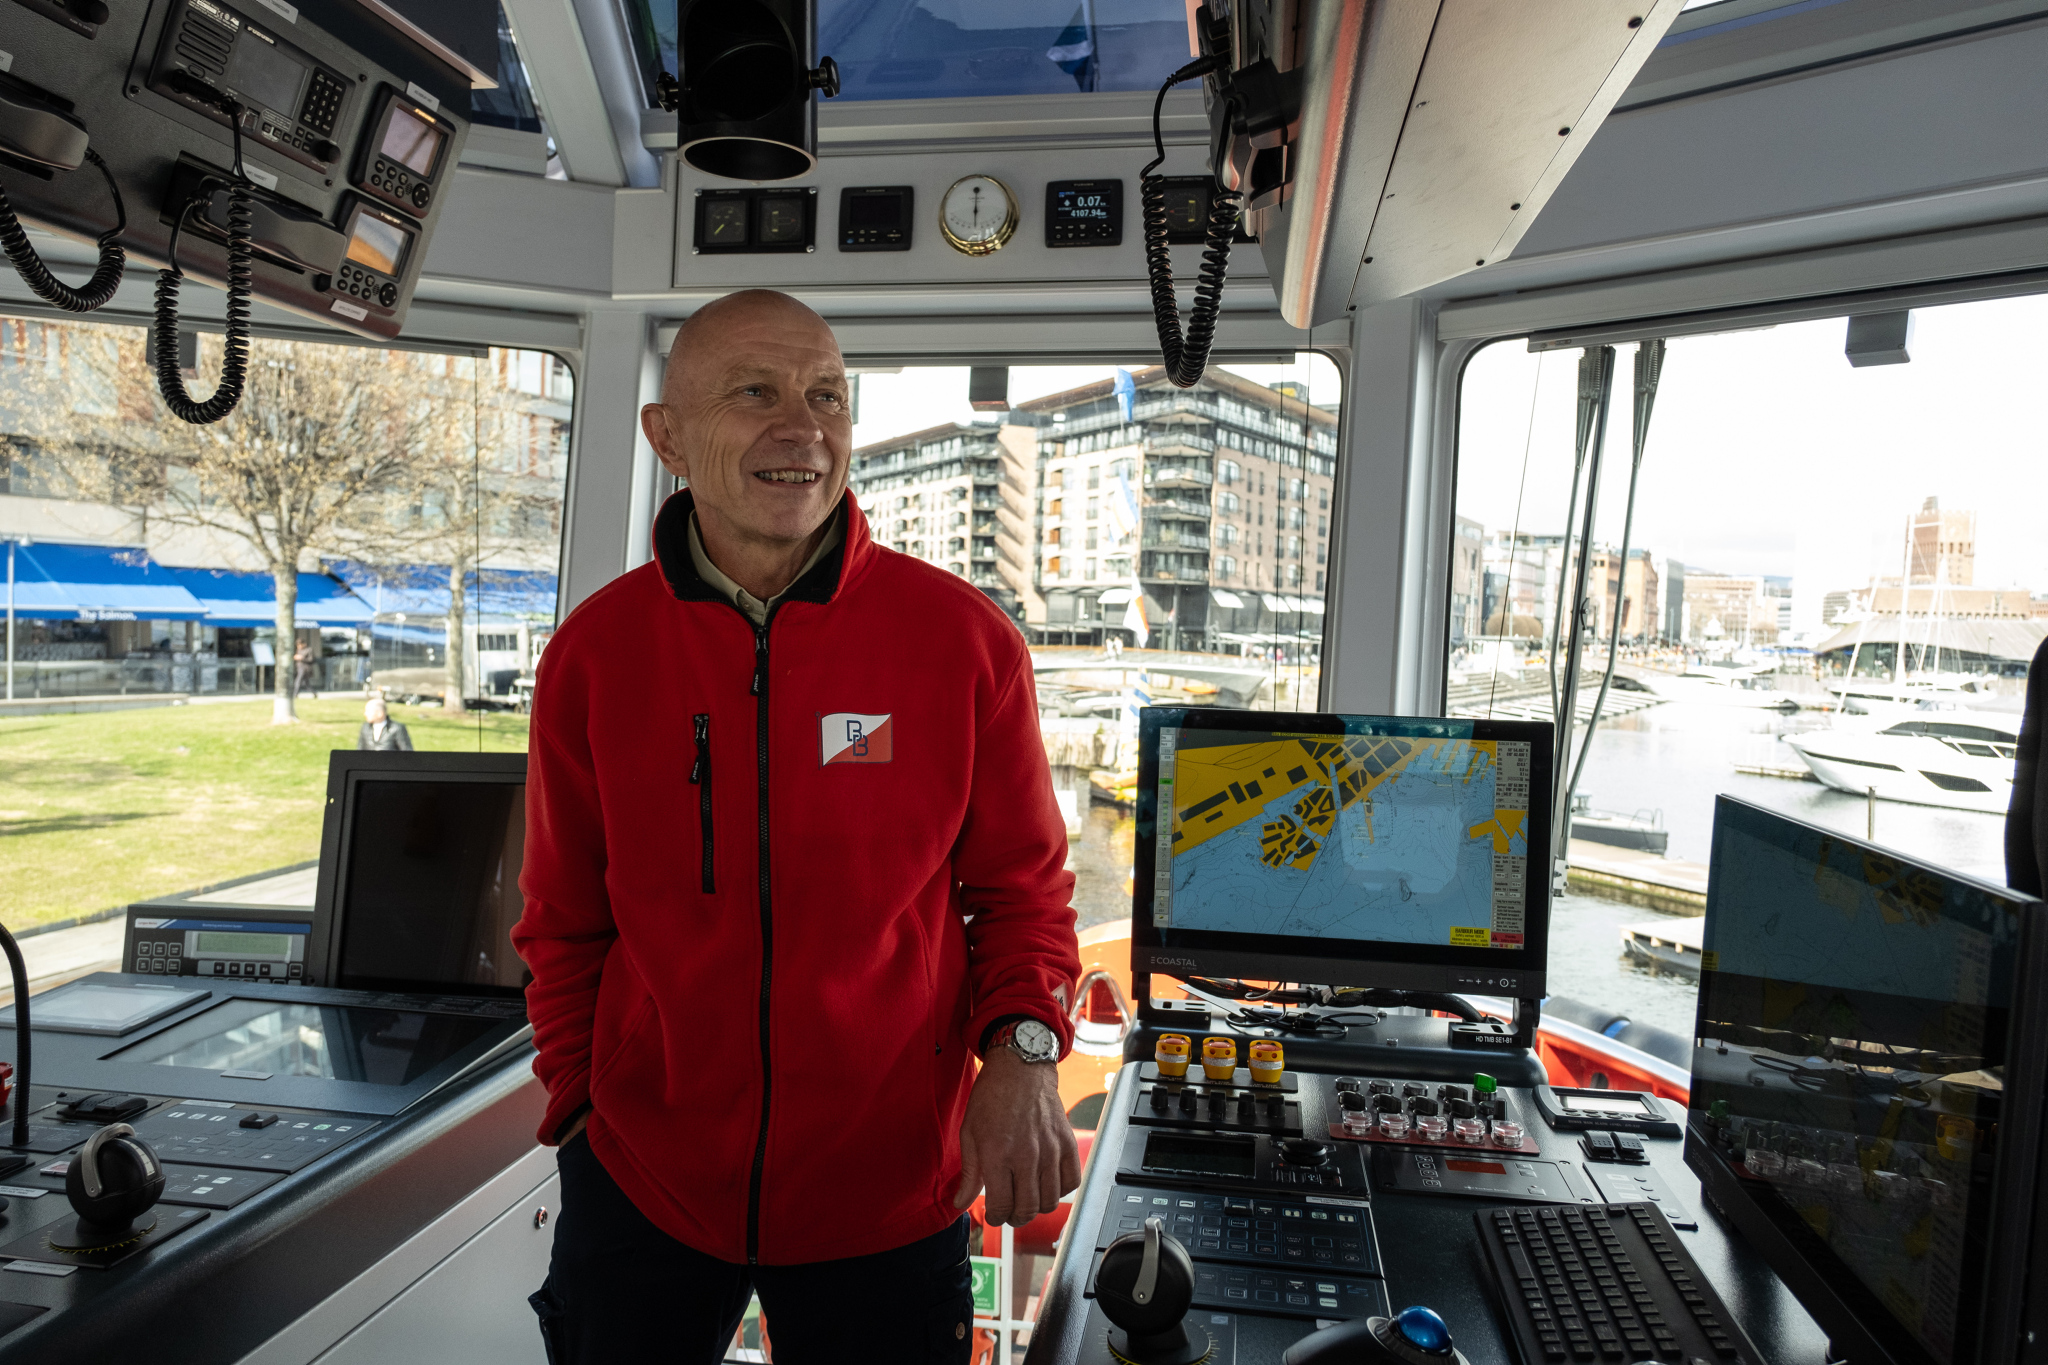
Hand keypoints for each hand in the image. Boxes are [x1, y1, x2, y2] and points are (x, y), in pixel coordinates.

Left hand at [952, 1048, 1080, 1226]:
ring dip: (1037, 1208)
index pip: (1001, 1207)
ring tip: (1027, 1200)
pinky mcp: (1067, 1143)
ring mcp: (1050, 1150)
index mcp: (997, 1154)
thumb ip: (968, 1173)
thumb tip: (960, 1203)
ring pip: (1051, 1201)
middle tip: (1009, 1212)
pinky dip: (1061, 1190)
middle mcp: (1026, 1156)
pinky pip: (1071, 1181)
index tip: (994, 1214)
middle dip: (1015, 1218)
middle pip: (1027, 1209)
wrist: (1020, 1068)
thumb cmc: (992, 1097)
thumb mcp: (969, 1133)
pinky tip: (1047, 1184)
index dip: (995, 1218)